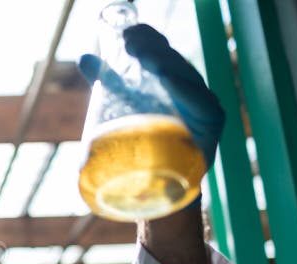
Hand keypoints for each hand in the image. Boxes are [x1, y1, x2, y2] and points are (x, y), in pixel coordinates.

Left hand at [78, 24, 224, 167]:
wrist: (154, 196)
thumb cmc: (141, 151)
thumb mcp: (121, 111)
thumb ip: (108, 83)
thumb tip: (84, 57)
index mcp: (174, 87)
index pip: (164, 56)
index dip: (149, 40)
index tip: (126, 34)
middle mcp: (192, 97)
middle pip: (176, 66)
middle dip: (153, 50)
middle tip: (127, 43)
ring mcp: (204, 114)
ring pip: (189, 83)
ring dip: (166, 66)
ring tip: (144, 57)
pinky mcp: (211, 134)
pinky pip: (206, 109)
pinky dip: (188, 93)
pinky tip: (169, 80)